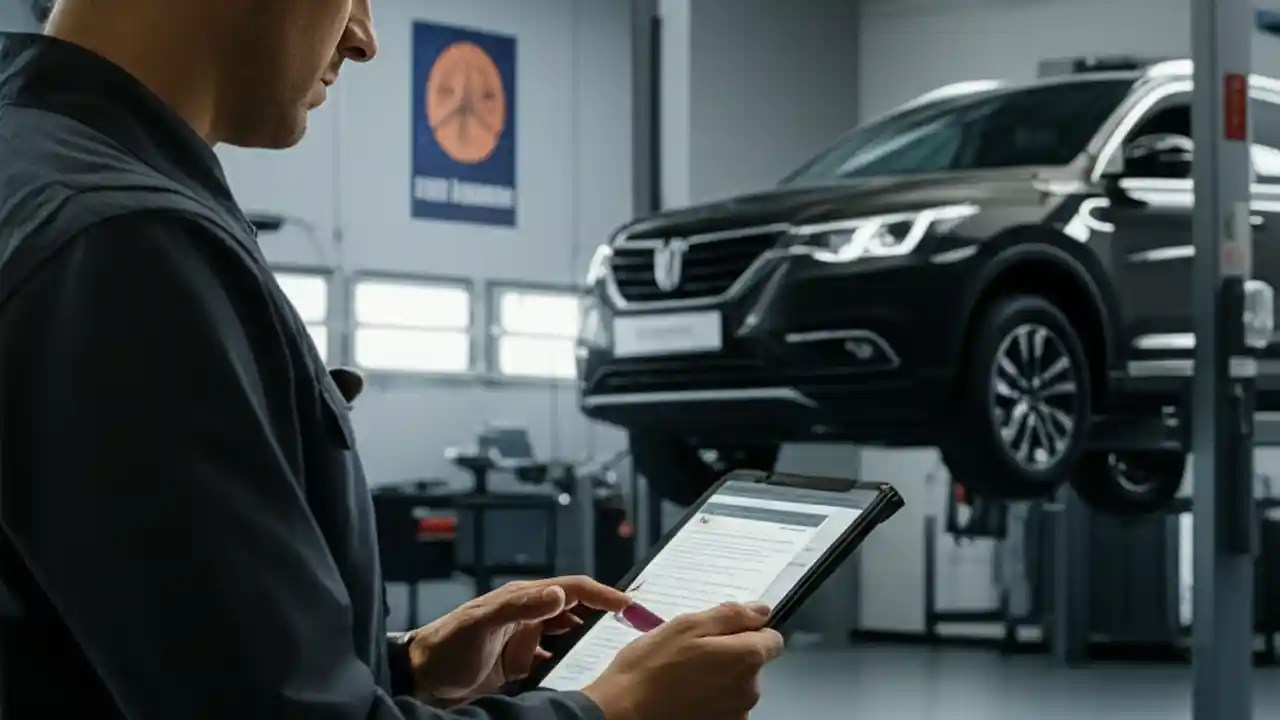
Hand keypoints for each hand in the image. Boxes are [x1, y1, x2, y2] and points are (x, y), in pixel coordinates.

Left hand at [407, 576, 629, 704]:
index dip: (601, 593)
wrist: (421, 676)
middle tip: (630, 619)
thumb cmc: (447, 646)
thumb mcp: (483, 624)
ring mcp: (522, 635)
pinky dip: (567, 654)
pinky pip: (551, 652)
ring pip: (564, 627)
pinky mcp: (516, 659)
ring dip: (586, 630)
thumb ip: (520, 607)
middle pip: (573, 604)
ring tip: (612, 638)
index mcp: (521, 598)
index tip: (628, 604)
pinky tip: (576, 662)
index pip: (571, 587)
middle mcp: (526, 612)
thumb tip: (559, 593)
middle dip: (601, 608)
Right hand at [583, 602, 784, 719]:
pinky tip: (684, 695)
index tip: (720, 632)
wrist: (623, 713)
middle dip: (729, 654)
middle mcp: (749, 690)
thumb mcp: (687, 625)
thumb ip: (731, 615)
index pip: (772, 638)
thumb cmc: (650, 667)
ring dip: (718, 678)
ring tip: (683, 675)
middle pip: (752, 662)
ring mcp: (736, 714)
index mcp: (746, 658)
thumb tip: (761, 611)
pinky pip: (724, 706)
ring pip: (736, 685)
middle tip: (692, 652)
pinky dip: (709, 700)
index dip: (748, 630)